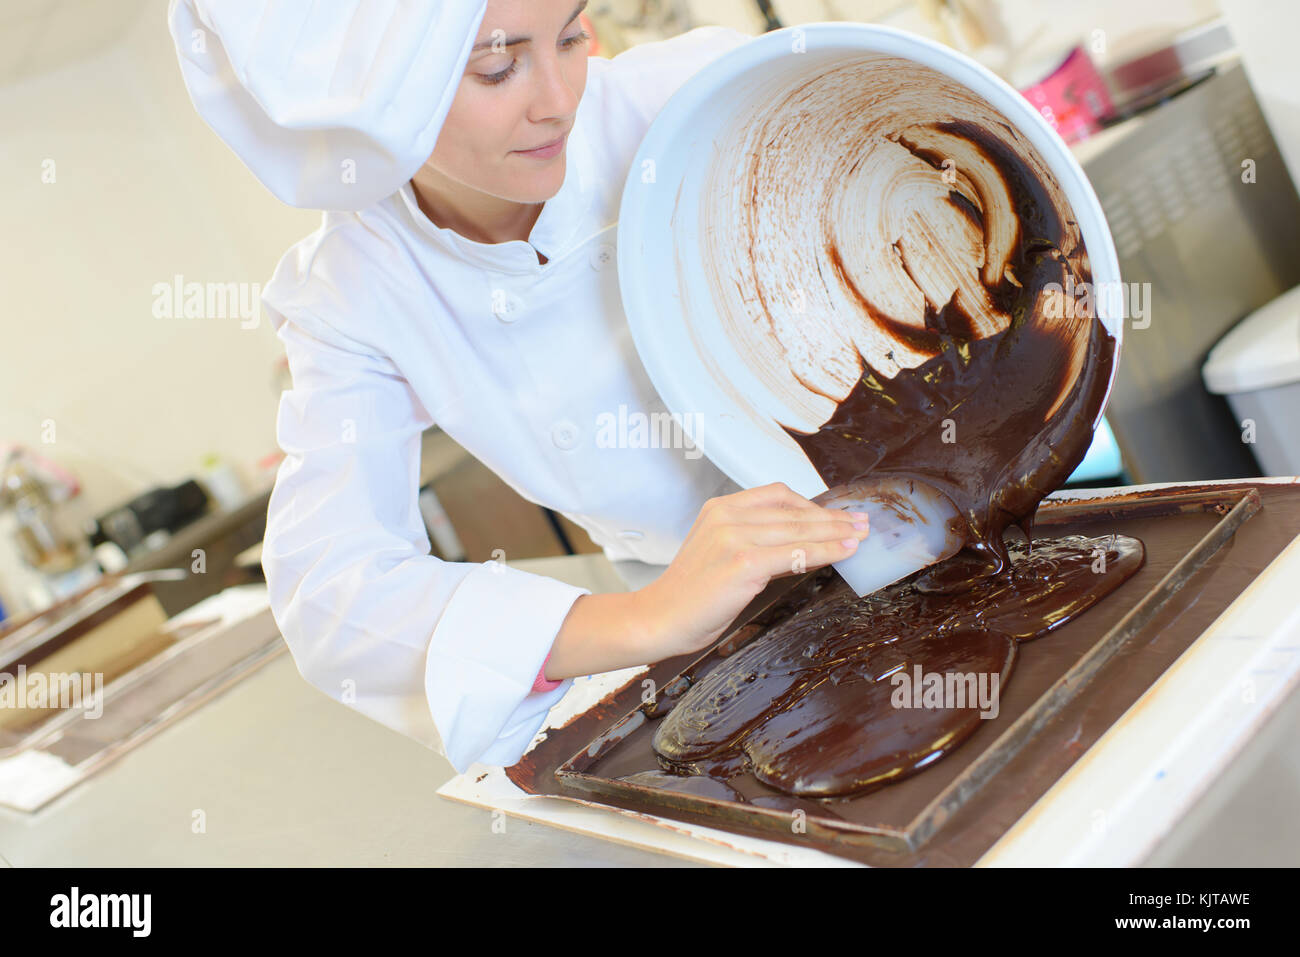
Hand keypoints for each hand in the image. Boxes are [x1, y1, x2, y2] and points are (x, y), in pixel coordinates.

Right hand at [630, 482, 868, 660]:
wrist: (660, 618)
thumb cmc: (690, 595)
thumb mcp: (719, 553)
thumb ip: (754, 541)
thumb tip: (802, 543)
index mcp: (719, 508)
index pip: (777, 495)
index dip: (813, 504)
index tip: (837, 514)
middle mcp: (726, 515)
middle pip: (793, 511)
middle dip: (833, 517)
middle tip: (861, 522)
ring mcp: (734, 536)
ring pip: (799, 529)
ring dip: (836, 532)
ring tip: (860, 536)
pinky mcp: (744, 561)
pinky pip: (797, 552)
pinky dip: (826, 551)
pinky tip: (844, 552)